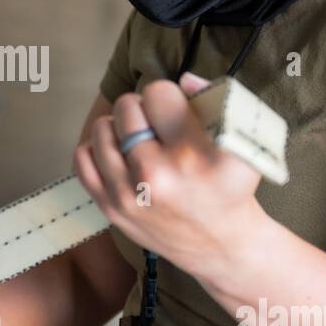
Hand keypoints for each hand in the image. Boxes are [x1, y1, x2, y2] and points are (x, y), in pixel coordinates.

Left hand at [73, 72, 265, 283]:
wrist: (220, 245)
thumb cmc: (231, 188)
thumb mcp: (242, 146)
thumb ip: (215, 103)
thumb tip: (182, 79)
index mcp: (194, 155)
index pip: (157, 93)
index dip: (166, 95)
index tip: (174, 108)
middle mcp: (158, 175)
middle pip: (127, 107)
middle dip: (141, 107)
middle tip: (155, 123)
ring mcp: (129, 195)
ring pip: (102, 128)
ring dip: (118, 125)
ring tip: (136, 136)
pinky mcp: (111, 209)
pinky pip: (83, 158)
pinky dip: (96, 147)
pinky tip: (118, 152)